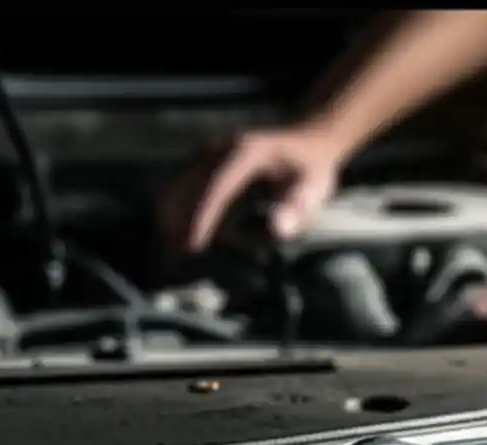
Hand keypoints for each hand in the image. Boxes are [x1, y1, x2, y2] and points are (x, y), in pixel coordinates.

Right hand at [157, 123, 345, 254]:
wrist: (306, 143)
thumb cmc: (310, 169)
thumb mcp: (314, 189)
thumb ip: (297, 209)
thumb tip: (277, 230)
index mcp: (246, 152)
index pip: (217, 187)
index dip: (202, 217)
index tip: (192, 246)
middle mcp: (222, 149)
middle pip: (187, 187)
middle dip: (178, 224)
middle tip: (176, 260)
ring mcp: (210, 155)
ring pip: (177, 189)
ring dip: (172, 221)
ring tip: (173, 254)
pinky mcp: (204, 164)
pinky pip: (181, 190)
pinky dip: (177, 214)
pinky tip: (179, 237)